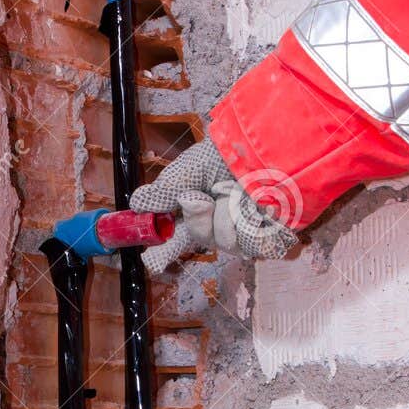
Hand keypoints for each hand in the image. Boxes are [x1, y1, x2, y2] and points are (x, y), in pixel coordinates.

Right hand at [129, 138, 297, 275]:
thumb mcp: (191, 168)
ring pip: (225, 242)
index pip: (175, 237)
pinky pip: (252, 244)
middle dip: (200, 218)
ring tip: (239, 190)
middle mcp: (219, 223)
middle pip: (199, 239)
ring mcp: (245, 232)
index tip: (150, 261)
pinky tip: (257, 203)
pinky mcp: (269, 236)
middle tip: (203, 197)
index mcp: (197, 208)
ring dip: (229, 214)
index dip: (162, 252)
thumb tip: (137, 203)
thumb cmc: (231, 153)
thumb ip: (166, 189)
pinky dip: (252, 220)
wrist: (270, 147)